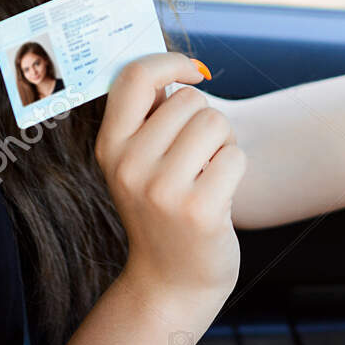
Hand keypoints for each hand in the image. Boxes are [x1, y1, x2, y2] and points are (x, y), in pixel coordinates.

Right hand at [94, 52, 244, 311]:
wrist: (171, 282)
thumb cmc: (163, 209)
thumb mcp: (138, 163)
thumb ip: (148, 117)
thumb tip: (174, 66)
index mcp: (109, 147)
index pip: (134, 77)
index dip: (170, 62)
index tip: (193, 72)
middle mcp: (129, 166)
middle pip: (189, 100)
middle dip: (205, 120)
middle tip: (198, 157)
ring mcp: (162, 190)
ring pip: (215, 123)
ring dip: (223, 143)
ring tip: (208, 174)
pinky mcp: (198, 210)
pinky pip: (235, 156)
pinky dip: (235, 169)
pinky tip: (219, 195)